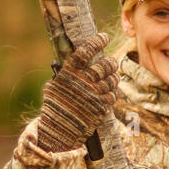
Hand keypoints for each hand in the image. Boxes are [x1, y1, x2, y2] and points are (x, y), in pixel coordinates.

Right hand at [37, 32, 118, 152]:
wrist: (58, 132)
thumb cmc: (54, 108)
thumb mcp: (53, 88)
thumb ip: (64, 75)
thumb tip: (74, 62)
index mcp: (68, 73)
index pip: (85, 51)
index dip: (96, 41)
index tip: (103, 37)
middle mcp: (82, 81)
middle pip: (103, 65)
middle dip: (110, 62)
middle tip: (110, 62)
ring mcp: (93, 93)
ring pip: (111, 78)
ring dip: (114, 76)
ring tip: (113, 76)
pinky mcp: (101, 106)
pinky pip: (114, 93)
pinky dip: (115, 90)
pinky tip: (112, 90)